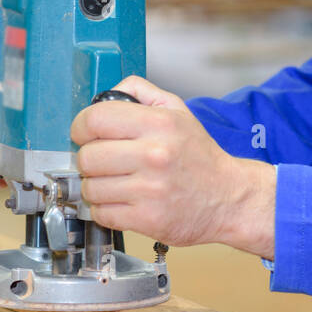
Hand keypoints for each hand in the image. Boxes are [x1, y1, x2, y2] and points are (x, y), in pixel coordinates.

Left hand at [70, 76, 275, 256]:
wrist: (230, 199)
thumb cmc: (200, 156)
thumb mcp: (179, 111)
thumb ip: (142, 93)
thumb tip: (108, 94)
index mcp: (161, 124)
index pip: (95, 119)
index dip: (82, 126)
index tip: (86, 133)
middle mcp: (155, 155)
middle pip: (87, 156)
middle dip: (90, 159)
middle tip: (106, 161)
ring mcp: (149, 190)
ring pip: (90, 187)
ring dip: (97, 186)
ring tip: (118, 183)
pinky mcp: (146, 219)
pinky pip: (101, 213)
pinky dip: (106, 208)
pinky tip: (124, 200)